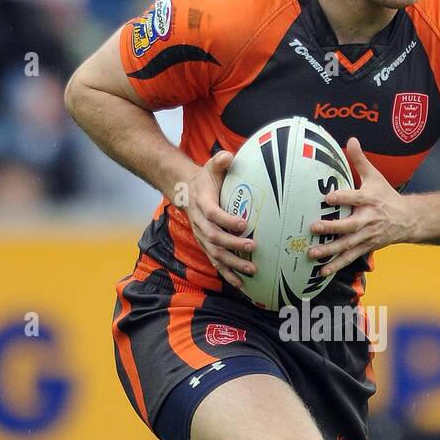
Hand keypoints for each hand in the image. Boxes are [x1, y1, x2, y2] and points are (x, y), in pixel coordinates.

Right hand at [176, 150, 255, 288]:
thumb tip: (228, 155)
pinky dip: (228, 274)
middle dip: (234, 244)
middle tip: (254, 247)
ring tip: (252, 270)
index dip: (226, 220)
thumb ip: (219, 161)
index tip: (243, 223)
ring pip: (216, 254)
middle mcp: (200, 224)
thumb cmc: (205, 179)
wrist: (186, 192)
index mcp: (202, 204)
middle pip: (215, 238)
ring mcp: (202, 237)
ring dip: (233, 264)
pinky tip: (242, 284)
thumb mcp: (210, 167)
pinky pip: (216, 263)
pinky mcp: (206, 246)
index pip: (213, 214)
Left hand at [308, 138, 412, 276]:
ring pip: (347, 245)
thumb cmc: (386, 196)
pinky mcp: (366, 248)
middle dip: (332, 228)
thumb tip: (351, 139)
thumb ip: (361, 160)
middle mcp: (368, 219)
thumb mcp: (375, 177)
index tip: (328, 197)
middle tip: (314, 227)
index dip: (343, 197)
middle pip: (349, 225)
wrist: (407, 220)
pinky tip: (322, 272)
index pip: (356, 197)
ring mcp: (367, 236)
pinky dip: (337, 265)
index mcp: (370, 200)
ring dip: (329, 251)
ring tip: (312, 254)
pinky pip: (350, 258)